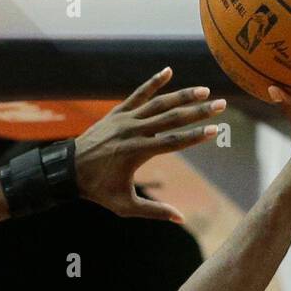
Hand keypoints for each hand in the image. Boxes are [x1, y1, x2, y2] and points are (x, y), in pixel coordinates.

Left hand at [74, 69, 224, 219]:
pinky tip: (168, 71)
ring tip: (203, 90)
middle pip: (172, 118)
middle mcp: (133, 131)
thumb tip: (180, 218)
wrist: (69, 170)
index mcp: (138, 152)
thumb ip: (153, 211)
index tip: (216, 130)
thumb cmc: (98, 190)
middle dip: (198, 111)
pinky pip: (137, 94)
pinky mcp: (116, 113)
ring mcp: (124, 120)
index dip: (196, 136)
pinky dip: (153, 82)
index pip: (174, 142)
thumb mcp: (124, 206)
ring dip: (182, 95)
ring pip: (158, 103)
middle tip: (221, 104)